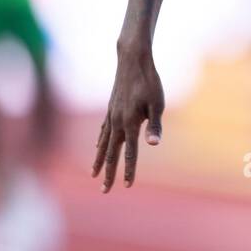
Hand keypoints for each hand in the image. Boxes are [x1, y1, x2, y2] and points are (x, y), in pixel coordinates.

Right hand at [92, 46, 164, 191]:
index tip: (127, 186)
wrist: (133, 60)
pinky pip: (102, 130)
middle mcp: (117, 122)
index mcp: (129, 123)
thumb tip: (154, 145)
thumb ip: (155, 126)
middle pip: (111, 153)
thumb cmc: (150, 81)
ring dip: (99, 160)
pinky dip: (99, 142)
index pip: (130, 153)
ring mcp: (111, 115)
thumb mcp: (157, 103)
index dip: (129, 171)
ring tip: (93, 174)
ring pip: (103, 143)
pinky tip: (97, 147)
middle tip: (104, 191)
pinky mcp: (110, 108)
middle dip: (108, 173)